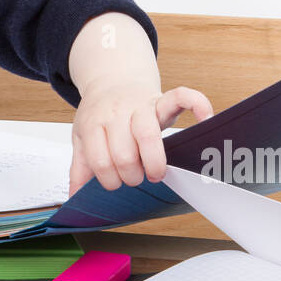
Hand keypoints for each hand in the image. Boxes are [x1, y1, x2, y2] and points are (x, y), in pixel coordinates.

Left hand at [69, 82, 214, 196]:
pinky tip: (205, 119)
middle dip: (130, 175)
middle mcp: (117, 113)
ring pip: (147, 134)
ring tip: (155, 173)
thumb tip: (75, 199)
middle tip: (134, 178)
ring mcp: (141, 105)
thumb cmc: (99, 114)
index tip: (115, 183)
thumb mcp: (82, 137)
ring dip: (153, 161)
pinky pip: (182, 96)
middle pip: (123, 153)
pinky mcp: (162, 99)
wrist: (111, 80)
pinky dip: (197, 105)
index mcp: (94, 124)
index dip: (108, 179)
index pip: (100, 160)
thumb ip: (80, 168)